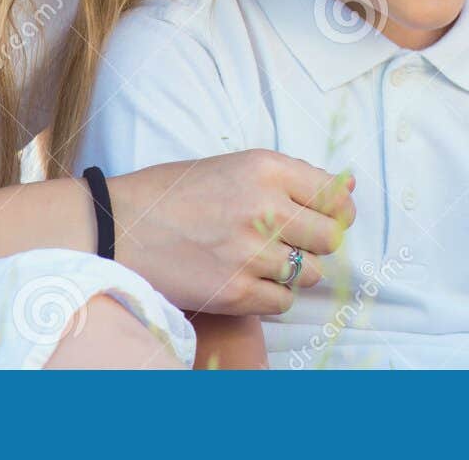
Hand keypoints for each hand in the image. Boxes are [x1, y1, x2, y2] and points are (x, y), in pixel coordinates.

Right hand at [110, 150, 354, 316]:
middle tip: (293, 242)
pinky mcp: (237, 292)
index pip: (335, 195)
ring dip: (295, 271)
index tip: (329, 217)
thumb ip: (291, 179)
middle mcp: (265, 207)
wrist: (118, 228)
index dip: (338, 211)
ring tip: (262, 261)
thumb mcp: (233, 167)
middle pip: (330, 237)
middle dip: (317, 242)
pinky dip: (273, 296)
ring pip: (311, 273)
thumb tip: (350, 188)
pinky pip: (283, 301)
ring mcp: (252, 252)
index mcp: (266, 168)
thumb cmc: (173, 195)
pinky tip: (250, 281)